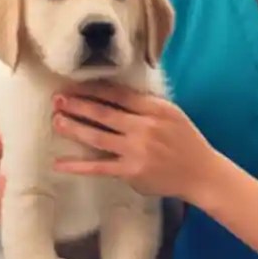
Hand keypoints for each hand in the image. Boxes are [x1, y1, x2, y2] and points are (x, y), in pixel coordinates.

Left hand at [51, 82, 222, 202]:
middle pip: (103, 112)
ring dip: (73, 128)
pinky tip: (59, 163)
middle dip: (77, 104)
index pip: (118, 94)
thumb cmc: (185, 141)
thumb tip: (114, 94)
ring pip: (97, 137)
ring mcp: (136, 150)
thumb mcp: (171, 114)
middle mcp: (144, 127)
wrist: (201, 173)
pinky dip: (77, 165)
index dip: (93, 89)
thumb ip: (145, 105)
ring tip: (56, 120)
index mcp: (154, 109)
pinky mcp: (131, 172)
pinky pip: (99, 167)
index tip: (74, 85)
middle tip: (57, 99)